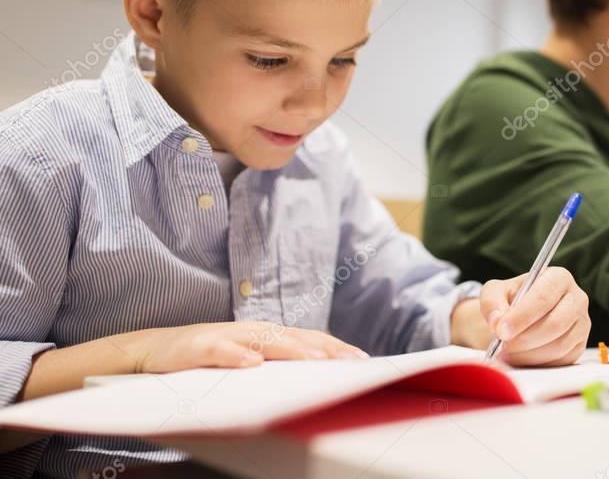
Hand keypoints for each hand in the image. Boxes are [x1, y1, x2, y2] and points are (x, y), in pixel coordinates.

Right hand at [130, 321, 367, 372]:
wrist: (150, 350)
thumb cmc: (204, 358)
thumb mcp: (244, 361)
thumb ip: (273, 365)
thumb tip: (311, 374)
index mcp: (264, 335)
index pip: (307, 338)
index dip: (334, 347)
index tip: (362, 359)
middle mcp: (251, 331)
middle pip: (294, 337)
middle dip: (324, 348)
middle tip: (350, 361)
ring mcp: (226, 336)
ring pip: (264, 340)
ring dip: (291, 349)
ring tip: (314, 360)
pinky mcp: (198, 346)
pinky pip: (220, 350)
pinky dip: (236, 355)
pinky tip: (252, 363)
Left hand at [478, 267, 589, 366]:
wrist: (520, 318)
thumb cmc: (510, 300)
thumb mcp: (495, 292)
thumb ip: (492, 302)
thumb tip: (497, 321)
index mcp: (558, 278)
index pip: (544, 297)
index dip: (522, 316)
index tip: (502, 330)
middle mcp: (577, 298)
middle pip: (555, 324)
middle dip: (524, 339)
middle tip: (502, 346)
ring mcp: (582, 324)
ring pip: (558, 345)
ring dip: (528, 354)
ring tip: (506, 353)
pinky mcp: (579, 346)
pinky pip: (560, 360)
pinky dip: (536, 363)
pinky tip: (519, 358)